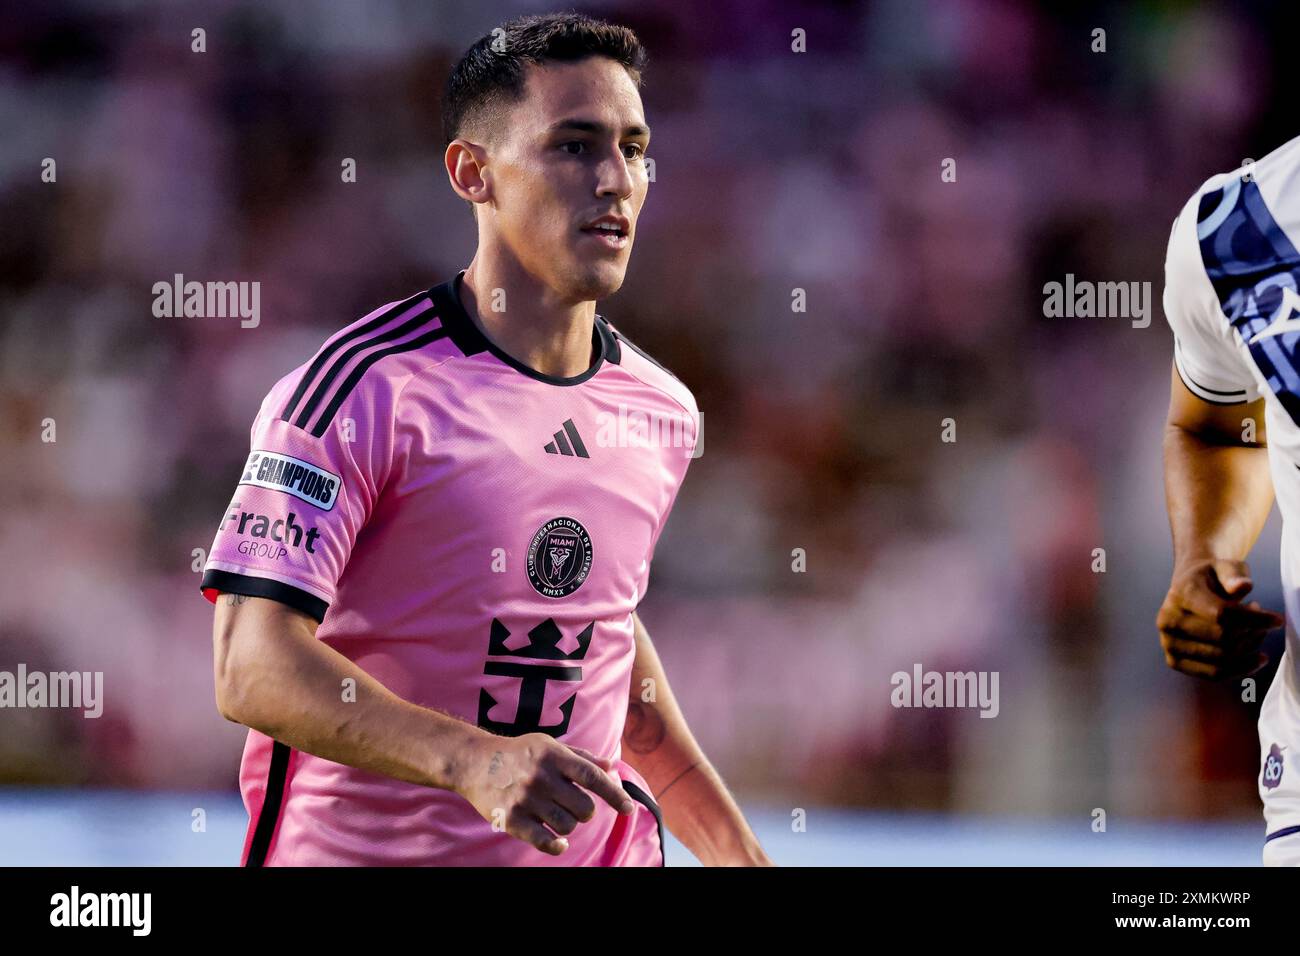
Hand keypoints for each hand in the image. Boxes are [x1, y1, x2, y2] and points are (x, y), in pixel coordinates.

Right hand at [455, 732, 635, 854]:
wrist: (475, 762)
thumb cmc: (520, 753)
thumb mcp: (549, 745)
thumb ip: (582, 757)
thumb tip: (612, 767)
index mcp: (554, 756)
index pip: (592, 777)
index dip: (614, 794)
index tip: (628, 808)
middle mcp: (541, 777)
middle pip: (584, 808)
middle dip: (585, 811)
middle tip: (574, 805)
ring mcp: (526, 799)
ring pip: (567, 826)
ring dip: (569, 824)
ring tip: (556, 814)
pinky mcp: (513, 820)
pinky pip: (545, 842)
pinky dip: (557, 845)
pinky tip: (559, 842)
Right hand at [1156, 558, 1283, 680]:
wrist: (1186, 589)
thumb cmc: (1211, 578)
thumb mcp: (1224, 567)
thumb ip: (1234, 575)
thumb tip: (1243, 586)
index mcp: (1180, 595)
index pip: (1222, 615)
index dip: (1255, 620)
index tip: (1278, 620)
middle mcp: (1168, 621)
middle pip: (1224, 639)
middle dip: (1252, 633)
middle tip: (1263, 625)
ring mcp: (1168, 643)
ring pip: (1221, 660)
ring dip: (1248, 650)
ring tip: (1256, 635)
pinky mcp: (1174, 661)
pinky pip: (1214, 674)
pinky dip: (1241, 669)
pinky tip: (1256, 658)